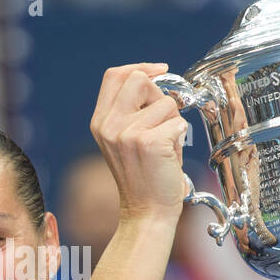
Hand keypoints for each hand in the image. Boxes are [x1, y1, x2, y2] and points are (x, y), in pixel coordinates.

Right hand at [89, 63, 187, 222]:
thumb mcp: (125, 139)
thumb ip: (131, 109)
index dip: (140, 67)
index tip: (160, 70)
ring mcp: (126, 133)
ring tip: (165, 146)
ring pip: (166, 102)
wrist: (147, 211)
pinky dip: (180, 138)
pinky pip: (178, 122)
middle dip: (160, 95)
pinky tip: (169, 156)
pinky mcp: (148, 142)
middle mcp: (109, 125)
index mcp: (100, 121)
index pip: (115, 75)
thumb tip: (155, 79)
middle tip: (163, 120)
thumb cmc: (144, 175)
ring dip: (173, 122)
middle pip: (139, 79)